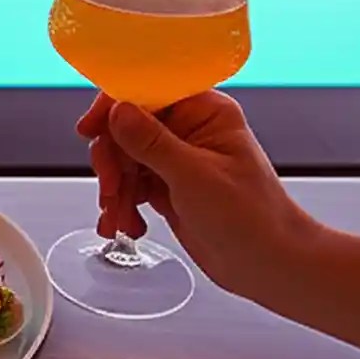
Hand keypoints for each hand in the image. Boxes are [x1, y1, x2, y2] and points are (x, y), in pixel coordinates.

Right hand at [77, 91, 319, 294]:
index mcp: (205, 111)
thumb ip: (152, 142)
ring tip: (118, 217)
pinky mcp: (167, 185)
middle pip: (127, 127)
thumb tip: (117, 111)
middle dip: (112, 160)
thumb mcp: (195, 177)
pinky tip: (126, 224)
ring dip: (114, 189)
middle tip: (109, 188)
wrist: (270, 267)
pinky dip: (122, 204)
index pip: (148, 91)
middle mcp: (189, 129)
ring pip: (123, 158)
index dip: (114, 107)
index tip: (90, 129)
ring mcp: (176, 158)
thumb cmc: (254, 219)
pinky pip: (130, 184)